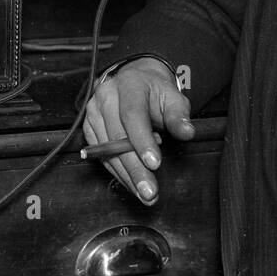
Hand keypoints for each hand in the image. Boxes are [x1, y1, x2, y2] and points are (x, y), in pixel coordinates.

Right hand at [82, 57, 194, 203]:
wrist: (135, 81)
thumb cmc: (155, 91)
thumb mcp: (173, 96)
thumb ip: (179, 115)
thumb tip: (187, 132)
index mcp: (128, 85)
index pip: (132, 115)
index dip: (143, 141)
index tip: (155, 163)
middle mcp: (105, 98)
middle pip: (117, 138)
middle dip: (135, 168)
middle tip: (150, 191)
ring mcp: (93, 114)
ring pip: (107, 151)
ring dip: (127, 176)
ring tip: (145, 194)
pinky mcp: (89, 129)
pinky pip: (101, 156)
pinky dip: (118, 172)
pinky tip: (132, 185)